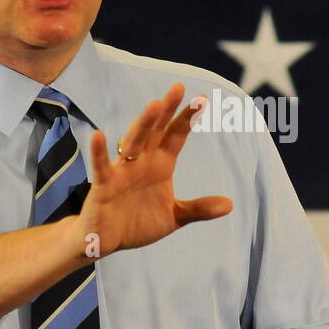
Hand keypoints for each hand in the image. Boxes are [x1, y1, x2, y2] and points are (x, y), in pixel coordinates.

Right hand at [77, 82, 231, 256]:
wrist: (106, 241)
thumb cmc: (137, 223)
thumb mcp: (174, 216)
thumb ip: (198, 209)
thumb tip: (230, 205)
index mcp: (160, 165)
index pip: (176, 136)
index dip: (188, 119)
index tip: (203, 99)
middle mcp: (141, 162)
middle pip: (156, 130)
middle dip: (167, 110)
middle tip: (179, 88)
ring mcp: (122, 171)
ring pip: (133, 142)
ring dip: (143, 124)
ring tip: (154, 105)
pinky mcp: (103, 186)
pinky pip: (102, 167)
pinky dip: (99, 152)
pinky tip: (99, 135)